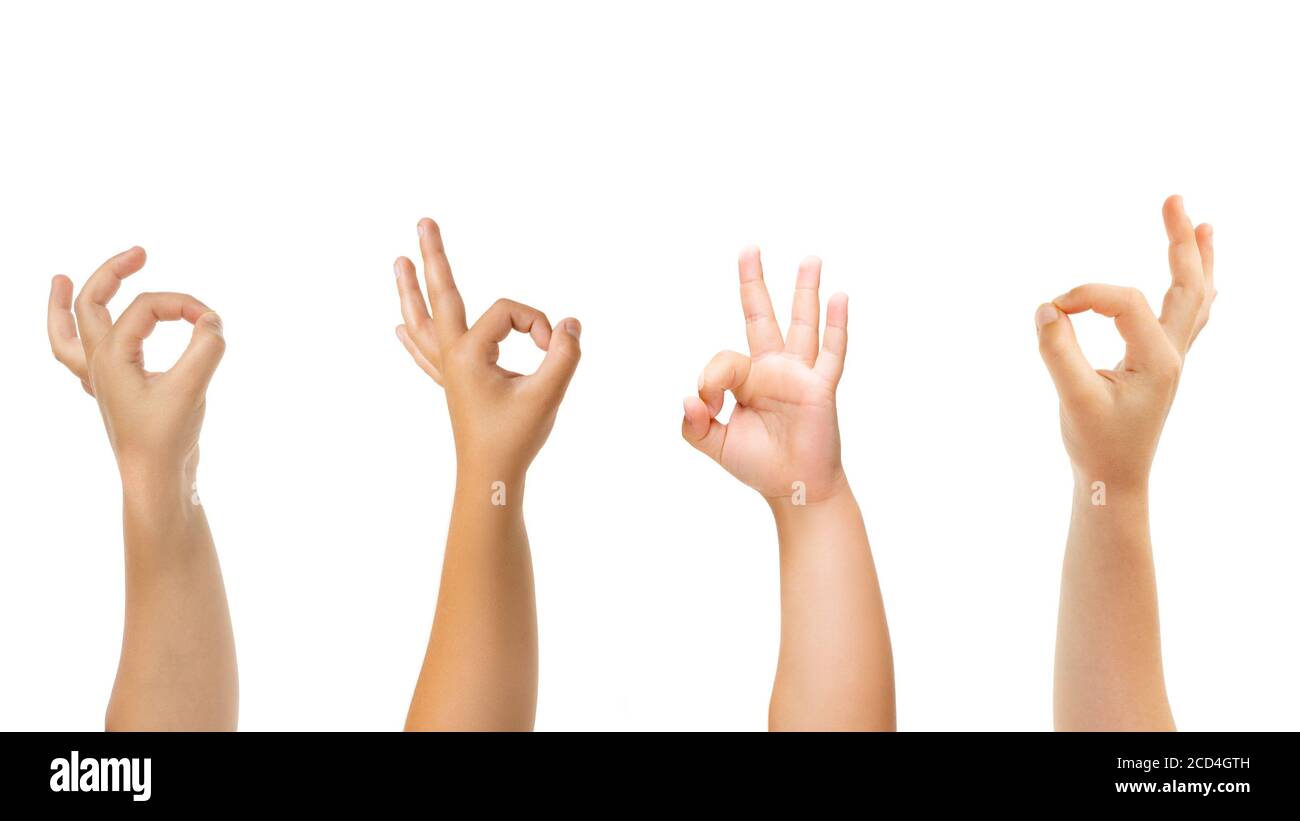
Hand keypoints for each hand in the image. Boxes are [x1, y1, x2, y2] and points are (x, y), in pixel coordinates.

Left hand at [47, 247, 225, 477]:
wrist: (156, 480)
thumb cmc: (167, 438)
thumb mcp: (192, 388)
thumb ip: (206, 347)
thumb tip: (212, 320)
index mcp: (111, 356)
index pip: (148, 307)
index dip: (183, 305)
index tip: (214, 323)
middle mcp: (99, 364)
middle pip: (89, 306)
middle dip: (111, 274)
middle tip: (139, 253)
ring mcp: (102, 382)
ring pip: (68, 336)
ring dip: (62, 306)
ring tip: (60, 280)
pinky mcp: (117, 396)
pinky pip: (83, 361)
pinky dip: (81, 341)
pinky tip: (93, 339)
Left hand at [393, 219, 581, 479]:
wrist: (490, 477)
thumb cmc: (516, 438)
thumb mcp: (548, 395)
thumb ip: (564, 355)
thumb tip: (571, 323)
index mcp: (468, 353)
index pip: (508, 312)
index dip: (538, 323)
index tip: (555, 349)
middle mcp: (452, 356)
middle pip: (439, 295)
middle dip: (433, 257)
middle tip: (423, 221)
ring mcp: (448, 370)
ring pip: (423, 322)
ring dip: (410, 292)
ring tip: (397, 262)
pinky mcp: (454, 385)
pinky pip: (426, 353)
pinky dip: (413, 336)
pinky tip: (398, 328)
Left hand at [681, 247, 848, 502]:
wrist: (792, 487)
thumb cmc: (757, 464)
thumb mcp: (715, 444)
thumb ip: (694, 425)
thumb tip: (689, 398)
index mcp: (746, 378)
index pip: (723, 359)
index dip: (710, 380)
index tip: (706, 405)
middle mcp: (773, 369)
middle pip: (761, 315)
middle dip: (753, 282)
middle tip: (749, 247)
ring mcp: (799, 374)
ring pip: (801, 324)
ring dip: (805, 291)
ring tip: (810, 258)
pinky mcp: (821, 388)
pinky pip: (831, 352)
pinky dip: (836, 325)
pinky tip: (840, 297)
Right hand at [1035, 195, 1215, 490]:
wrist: (1115, 479)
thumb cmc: (1095, 444)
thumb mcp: (1072, 399)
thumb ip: (1058, 352)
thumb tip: (1046, 308)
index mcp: (1156, 358)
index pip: (1124, 302)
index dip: (1083, 296)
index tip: (1049, 312)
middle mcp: (1173, 353)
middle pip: (1187, 284)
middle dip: (1180, 240)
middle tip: (1175, 198)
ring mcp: (1172, 359)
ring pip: (1196, 298)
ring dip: (1199, 259)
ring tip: (1204, 224)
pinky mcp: (1161, 366)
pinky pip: (1190, 318)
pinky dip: (1197, 291)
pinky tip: (1202, 280)